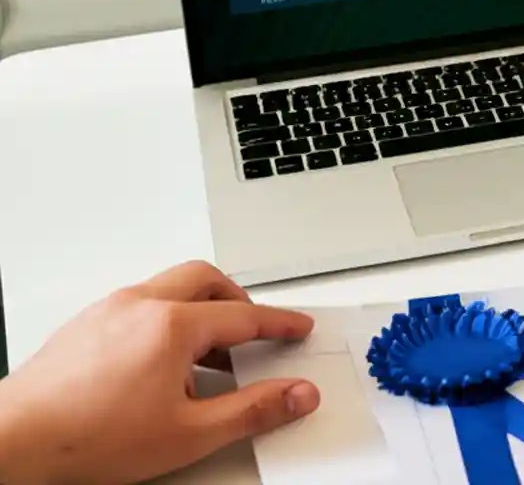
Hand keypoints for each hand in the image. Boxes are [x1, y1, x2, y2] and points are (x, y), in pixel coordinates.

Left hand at [0, 262, 320, 484]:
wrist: (15, 441)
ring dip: (202, 309)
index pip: (244, 315)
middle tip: (257, 329)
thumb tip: (297, 395)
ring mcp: (109, 310)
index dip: (279, 323)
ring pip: (171, 287)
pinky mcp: (87, 323)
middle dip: (240, 300)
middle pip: (207, 280)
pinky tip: (164, 361)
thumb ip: (254, 410)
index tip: (297, 327)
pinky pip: (141, 302)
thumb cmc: (88, 437)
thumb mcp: (191, 433)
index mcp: (173, 325)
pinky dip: (168, 317)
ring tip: (211, 355)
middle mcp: (141, 305)